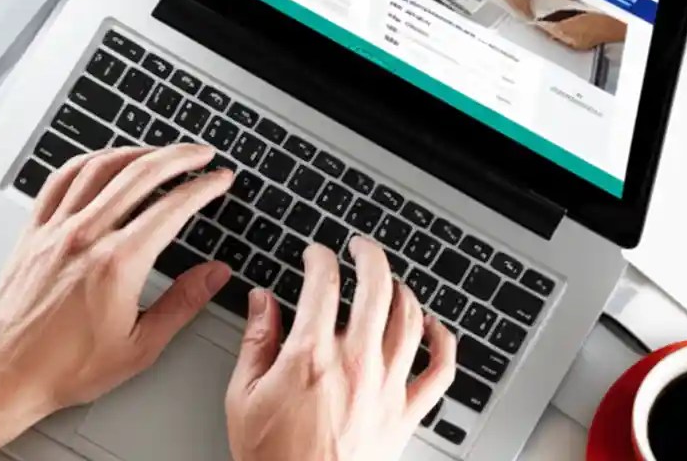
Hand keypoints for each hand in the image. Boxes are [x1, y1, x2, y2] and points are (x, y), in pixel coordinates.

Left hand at [0, 145, 233, 460]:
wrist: (9, 373)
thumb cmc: (68, 367)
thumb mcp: (140, 346)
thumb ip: (183, 303)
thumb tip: (215, 274)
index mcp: (117, 264)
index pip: (172, 208)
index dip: (203, 188)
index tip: (219, 180)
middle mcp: (85, 237)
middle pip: (140, 175)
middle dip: (178, 157)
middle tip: (200, 154)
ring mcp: (56, 230)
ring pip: (100, 169)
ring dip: (137, 152)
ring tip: (160, 152)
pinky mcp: (34, 232)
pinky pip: (61, 180)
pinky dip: (88, 162)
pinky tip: (104, 161)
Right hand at [226, 238, 456, 460]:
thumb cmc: (271, 459)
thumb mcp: (243, 397)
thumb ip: (256, 341)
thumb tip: (262, 302)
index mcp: (311, 356)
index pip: (323, 283)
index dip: (319, 258)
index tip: (316, 255)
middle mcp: (355, 364)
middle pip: (376, 287)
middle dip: (368, 255)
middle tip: (360, 247)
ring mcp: (386, 387)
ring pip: (409, 318)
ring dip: (402, 289)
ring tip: (390, 280)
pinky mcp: (405, 413)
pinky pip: (440, 370)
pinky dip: (443, 341)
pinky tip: (433, 326)